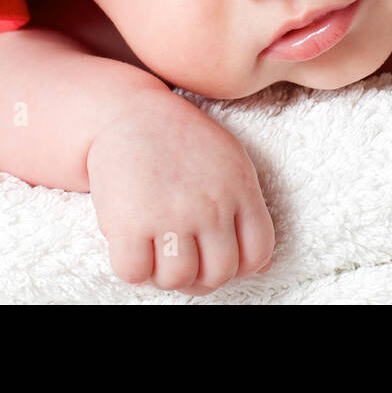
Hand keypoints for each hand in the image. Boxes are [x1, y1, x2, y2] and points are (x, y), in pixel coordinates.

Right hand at [86, 87, 274, 295]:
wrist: (129, 113)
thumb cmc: (180, 140)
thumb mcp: (229, 162)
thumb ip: (248, 210)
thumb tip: (262, 265)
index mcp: (240, 189)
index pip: (257, 253)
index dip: (238, 267)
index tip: (215, 257)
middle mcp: (211, 205)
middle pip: (218, 273)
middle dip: (199, 276)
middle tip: (181, 258)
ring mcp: (172, 214)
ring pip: (177, 279)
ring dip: (163, 274)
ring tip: (155, 250)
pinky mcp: (130, 222)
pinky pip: (135, 273)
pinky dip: (132, 268)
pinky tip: (131, 245)